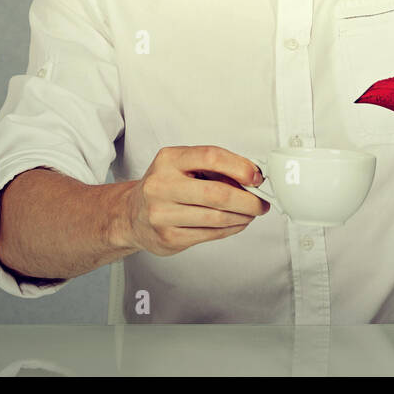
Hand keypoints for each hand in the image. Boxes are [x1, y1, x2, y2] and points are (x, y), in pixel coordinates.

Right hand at [122, 146, 268, 256]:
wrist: (131, 215)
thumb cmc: (165, 186)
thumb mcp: (183, 165)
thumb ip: (215, 167)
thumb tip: (253, 177)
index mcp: (169, 159)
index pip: (210, 157)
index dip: (240, 167)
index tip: (257, 176)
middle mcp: (161, 185)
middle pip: (217, 194)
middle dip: (248, 200)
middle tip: (261, 202)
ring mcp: (162, 214)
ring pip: (216, 217)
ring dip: (242, 217)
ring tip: (251, 213)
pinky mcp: (168, 237)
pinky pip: (210, 234)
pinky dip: (231, 229)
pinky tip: (237, 223)